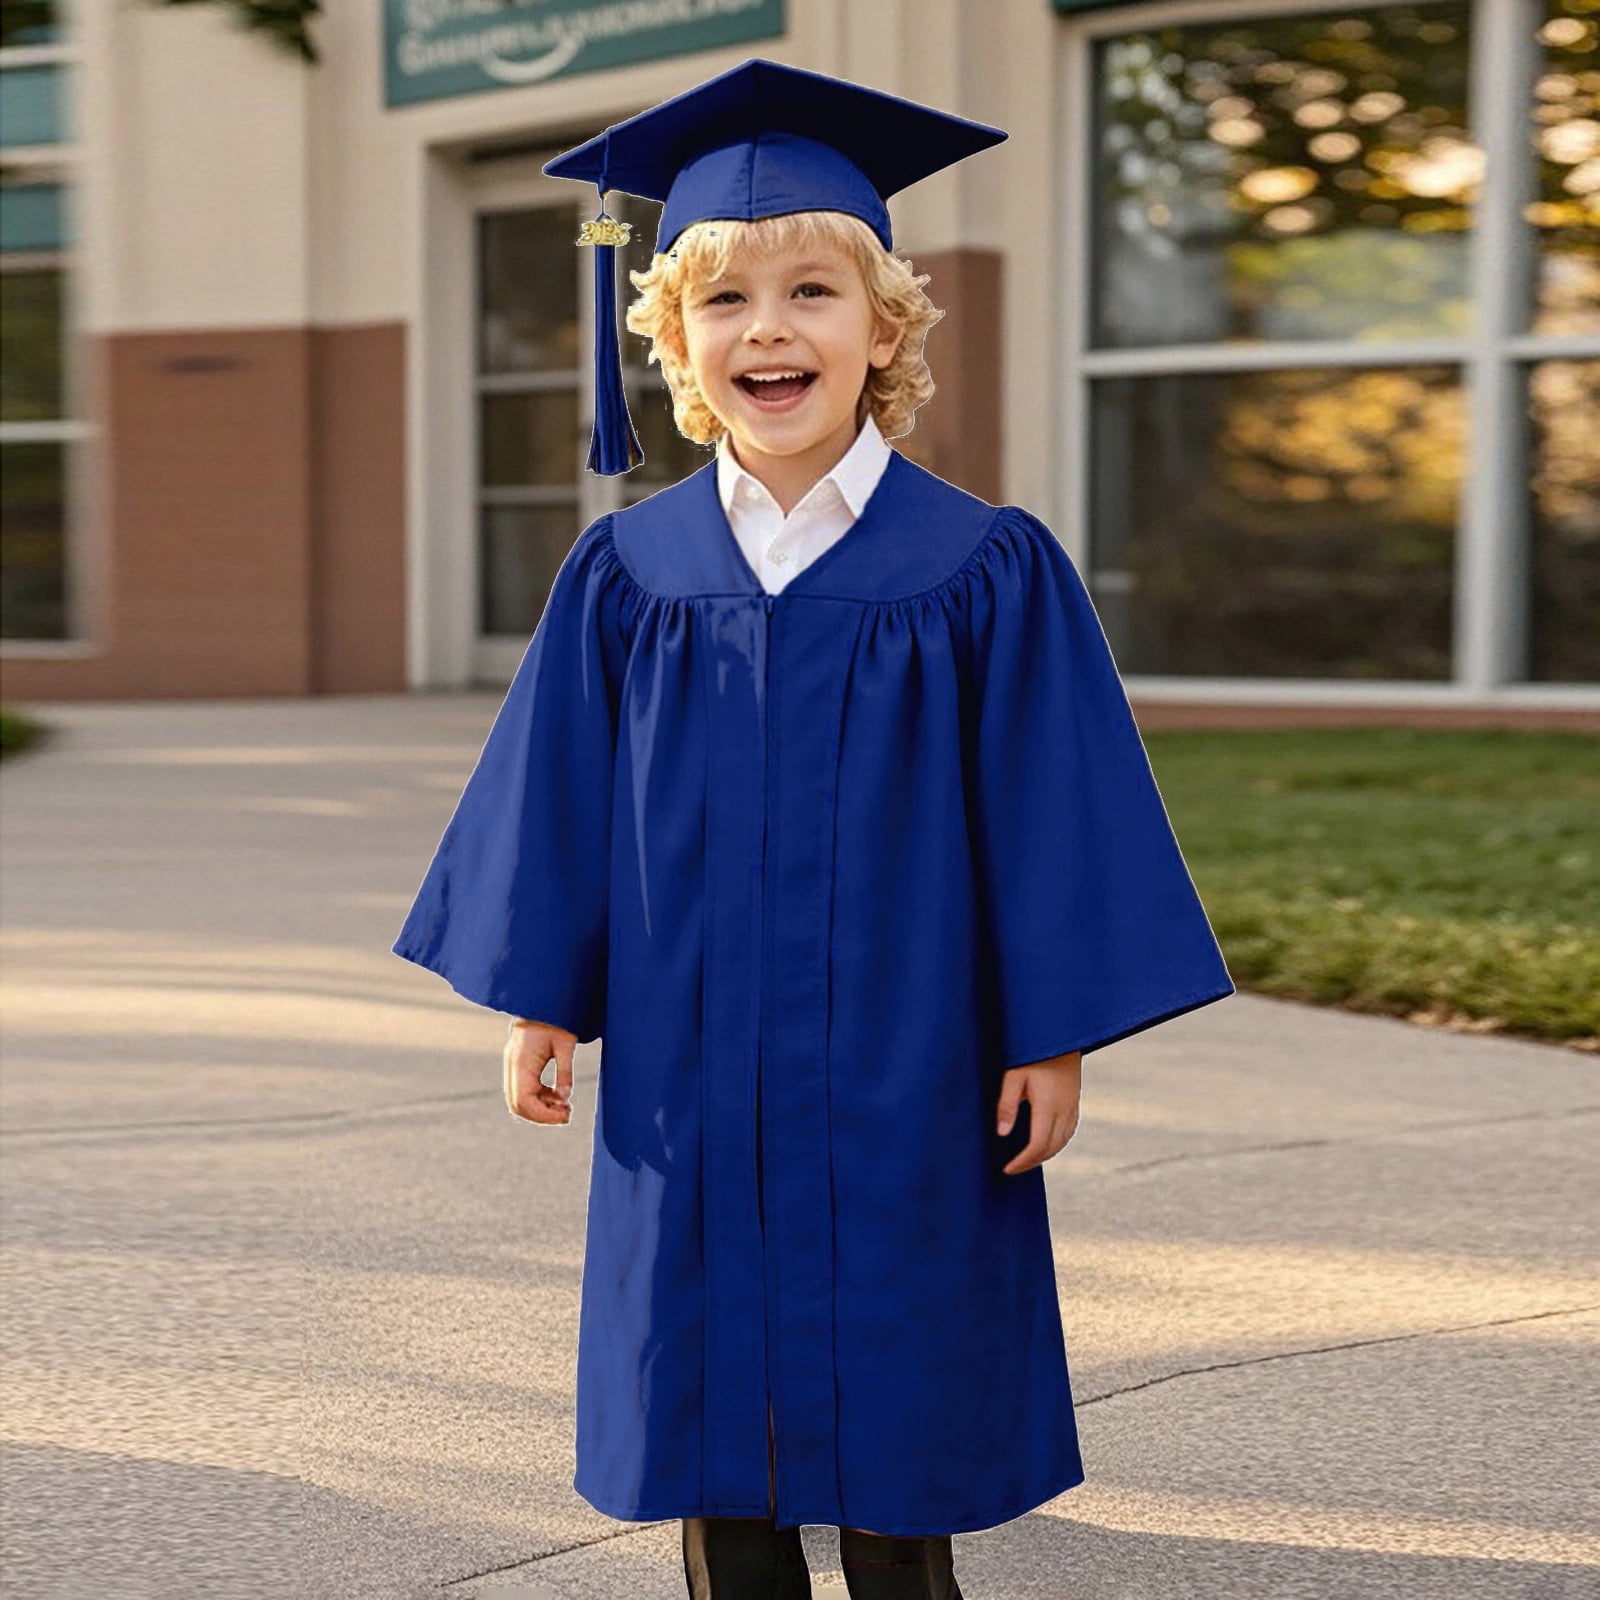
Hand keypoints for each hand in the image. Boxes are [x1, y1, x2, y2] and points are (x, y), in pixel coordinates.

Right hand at [503, 1018, 577, 1123]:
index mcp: (520, 1061)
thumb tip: (565, 1098)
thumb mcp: (566, 1043)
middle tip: (566, 1115)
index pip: (523, 1100)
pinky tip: (557, 1096)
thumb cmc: (555, 1017)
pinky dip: (538, 1098)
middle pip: (517, 1104)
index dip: (543, 1114)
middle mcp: (512, 1065)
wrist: (542, 999)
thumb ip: (565, 1072)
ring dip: (540, 1108)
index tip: (565, 1115)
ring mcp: (513, 1065)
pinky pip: (523, 1090)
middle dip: (541, 1115)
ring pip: (518, 1100)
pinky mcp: (518, 1064)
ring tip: (565, 1107)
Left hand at [996, 1051, 1080, 1174]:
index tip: (1007, 1169)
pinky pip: (1069, 1130)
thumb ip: (1007, 1104)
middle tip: (1013, 1167)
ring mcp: (1073, 1105)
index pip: (1038, 1145)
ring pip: (1063, 1141)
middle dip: (1032, 1162)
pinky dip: (1057, 1142)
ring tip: (1026, 1158)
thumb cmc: (1032, 1052)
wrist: (1061, 1033)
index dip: (1023, 1162)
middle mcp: (1064, 1109)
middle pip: (1052, 1148)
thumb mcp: (1013, 1075)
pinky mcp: (1075, 1100)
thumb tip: (1002, 1133)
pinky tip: (1045, 1141)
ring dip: (1045, 1154)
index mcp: (1048, 1105)